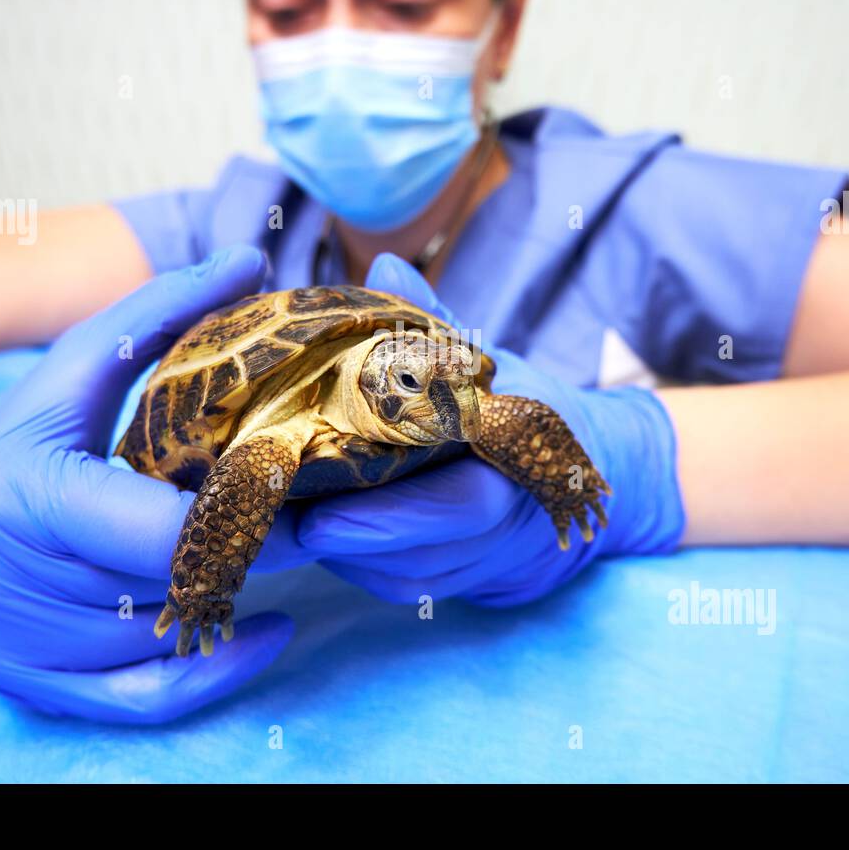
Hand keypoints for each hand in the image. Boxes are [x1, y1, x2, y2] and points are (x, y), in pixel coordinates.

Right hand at [0, 247, 292, 723]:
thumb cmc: (21, 424)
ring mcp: (11, 641)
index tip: (302, 489)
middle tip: (313, 520)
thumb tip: (251, 258)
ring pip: (161, 640)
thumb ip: (163, 308)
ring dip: (230, 600)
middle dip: (251, 553)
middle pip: (168, 585)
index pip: (161, 531)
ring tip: (281, 560)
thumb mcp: (80, 359)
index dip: (245, 517)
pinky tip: (266, 636)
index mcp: (21, 493)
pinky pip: (140, 700)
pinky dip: (211, 676)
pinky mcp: (24, 679)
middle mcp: (6, 580)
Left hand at [293, 254, 686, 606]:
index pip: (458, 508)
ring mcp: (478, 559)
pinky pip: (397, 583)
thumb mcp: (485, 360)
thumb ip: (435, 322)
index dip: (393, 520)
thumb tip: (388, 265)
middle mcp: (500, 526)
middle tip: (273, 522)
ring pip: (400, 576)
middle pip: (415, 557)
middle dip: (343, 543)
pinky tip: (312, 530)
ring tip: (278, 520)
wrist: (575, 472)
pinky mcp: (455, 579)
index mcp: (513, 466)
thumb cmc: (515, 403)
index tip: (324, 520)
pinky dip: (353, 564)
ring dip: (340, 555)